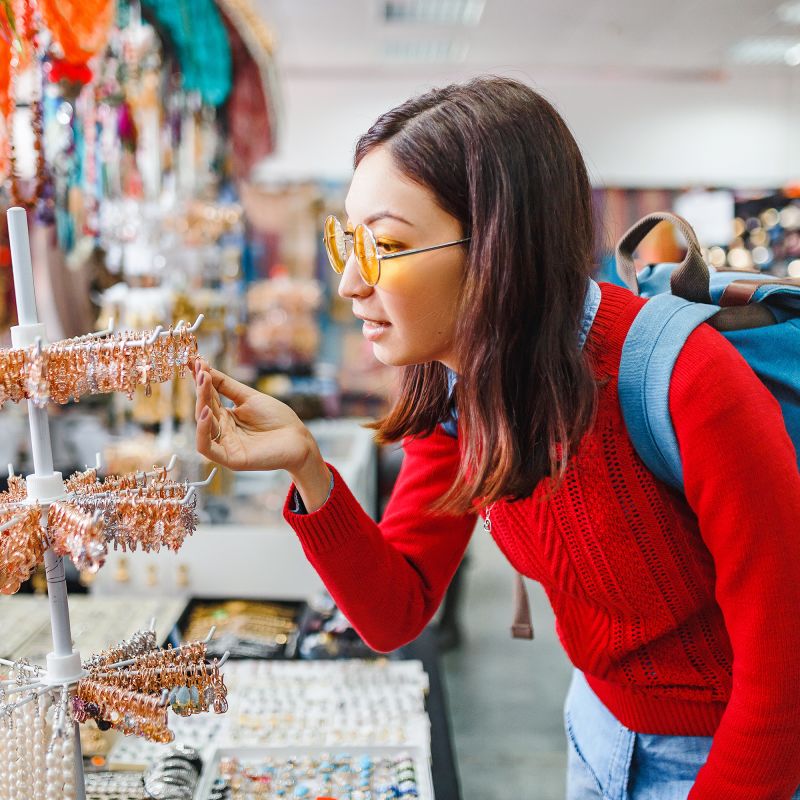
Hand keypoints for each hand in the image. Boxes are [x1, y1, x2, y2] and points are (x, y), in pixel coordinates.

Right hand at [193, 358, 316, 474]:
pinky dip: (202, 431)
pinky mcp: (230, 459)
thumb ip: (226, 385)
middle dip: (201, 389)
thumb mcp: (249, 397)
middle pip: (203, 410)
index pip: (208, 398)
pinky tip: (206, 412)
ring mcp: (225, 446)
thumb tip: (204, 367)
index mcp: (226, 417)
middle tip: (201, 370)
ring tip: (204, 383)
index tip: (195, 362)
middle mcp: (222, 431)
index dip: (202, 381)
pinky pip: (206, 447)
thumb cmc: (277, 418)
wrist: (298, 439)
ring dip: (201, 404)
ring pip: (203, 426)